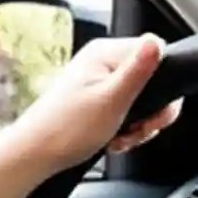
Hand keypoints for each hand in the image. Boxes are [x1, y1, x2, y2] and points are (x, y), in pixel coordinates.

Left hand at [5, 34, 181, 172]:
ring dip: (137, 126)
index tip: (156, 110)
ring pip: (141, 100)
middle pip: (151, 80)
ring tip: (120, 138)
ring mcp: (98, 82)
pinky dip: (124, 130)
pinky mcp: (96, 101)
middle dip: (150, 112)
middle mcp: (102, 62)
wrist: (34, 155)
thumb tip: (157, 41)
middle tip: (138, 129)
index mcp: (105, 53)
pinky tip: (113, 141)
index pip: (156, 52)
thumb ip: (137, 72)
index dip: (163, 84)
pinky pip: (125, 111)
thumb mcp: (111, 100)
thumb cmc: (66, 129)